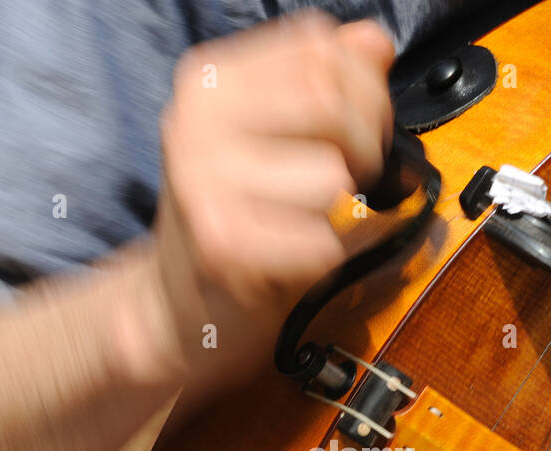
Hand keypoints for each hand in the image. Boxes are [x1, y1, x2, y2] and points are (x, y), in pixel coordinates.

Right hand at [146, 12, 394, 392]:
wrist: (178, 307)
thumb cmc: (233, 219)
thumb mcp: (269, 137)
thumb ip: (320, 83)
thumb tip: (371, 44)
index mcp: (210, 83)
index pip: (319, 48)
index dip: (365, 88)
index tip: (362, 127)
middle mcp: (197, 123)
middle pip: (331, 101)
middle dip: (365, 144)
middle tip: (353, 179)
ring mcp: (204, 183)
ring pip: (331, 176)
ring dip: (341, 210)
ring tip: (310, 222)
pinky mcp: (223, 245)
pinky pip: (322, 241)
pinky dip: (327, 257)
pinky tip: (296, 260)